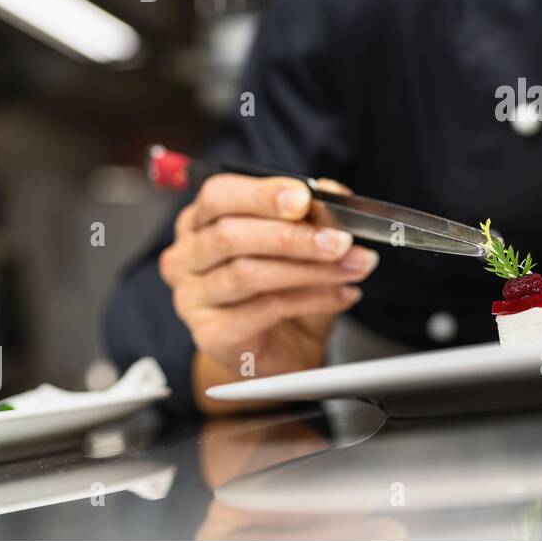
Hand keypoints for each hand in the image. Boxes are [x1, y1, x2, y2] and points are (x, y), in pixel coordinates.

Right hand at [158, 174, 378, 387]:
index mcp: (202, 220)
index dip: (262, 195)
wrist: (286, 349)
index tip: (304, 197)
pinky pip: (263, 309)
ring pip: (248, 273)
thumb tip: (331, 191)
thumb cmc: (288, 288)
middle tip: (341, 240)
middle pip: (231, 235)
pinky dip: (311, 299)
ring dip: (311, 269)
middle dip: (294, 236)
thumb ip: (315, 213)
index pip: (219, 196)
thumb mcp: (307, 242)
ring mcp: (193, 297)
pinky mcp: (211, 333)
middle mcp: (188, 255)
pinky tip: (341, 295)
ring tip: (353, 267)